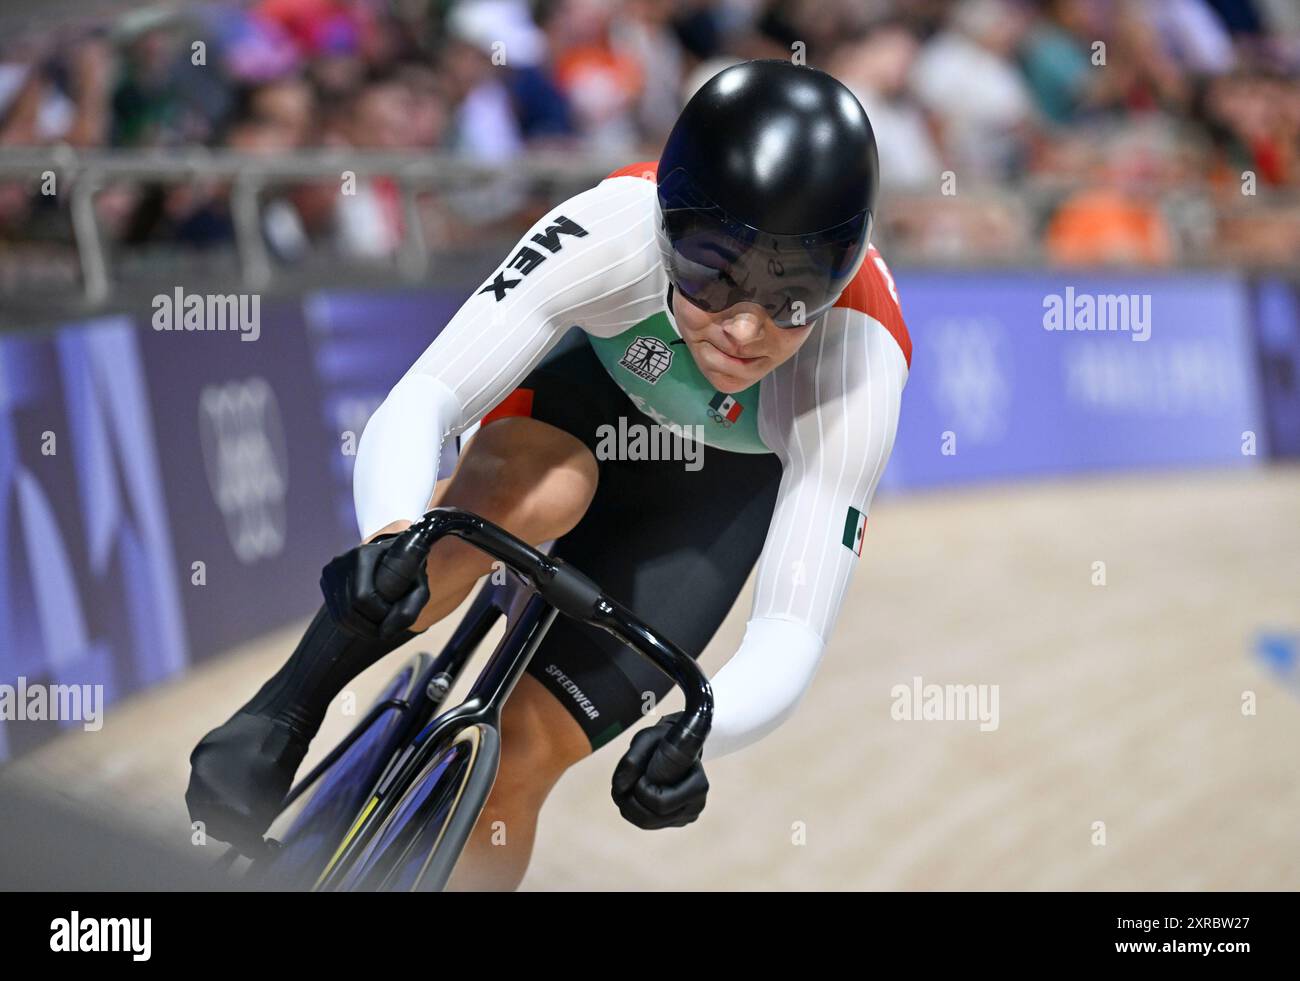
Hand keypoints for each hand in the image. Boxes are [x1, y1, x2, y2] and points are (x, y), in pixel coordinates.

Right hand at [319, 533, 428, 639]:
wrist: (395, 554)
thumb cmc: (408, 571)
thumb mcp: (419, 586)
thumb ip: (409, 609)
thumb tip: (386, 633)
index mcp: (363, 555)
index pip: (362, 598)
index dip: (380, 615)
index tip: (395, 614)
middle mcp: (341, 561)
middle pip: (348, 611)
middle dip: (370, 627)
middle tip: (388, 627)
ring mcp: (330, 571)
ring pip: (340, 618)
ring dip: (362, 630)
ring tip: (380, 627)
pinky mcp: (326, 582)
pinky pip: (336, 615)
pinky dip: (353, 626)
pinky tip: (368, 622)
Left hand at [611, 712, 708, 829]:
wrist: (677, 745)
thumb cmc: (664, 740)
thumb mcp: (649, 738)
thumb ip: (633, 759)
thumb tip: (619, 787)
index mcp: (698, 787)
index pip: (661, 804)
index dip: (641, 792)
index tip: (639, 775)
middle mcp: (694, 807)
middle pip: (650, 819)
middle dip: (629, 801)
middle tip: (623, 782)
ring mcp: (684, 816)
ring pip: (645, 823)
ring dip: (627, 806)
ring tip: (624, 785)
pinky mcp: (673, 820)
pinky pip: (644, 823)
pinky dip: (631, 810)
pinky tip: (632, 792)